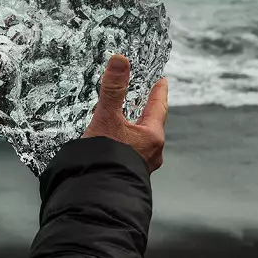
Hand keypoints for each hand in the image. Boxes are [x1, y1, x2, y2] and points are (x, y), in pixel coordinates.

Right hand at [83, 54, 168, 171]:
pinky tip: (116, 143)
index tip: (162, 80)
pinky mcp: (130, 174)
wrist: (96, 197)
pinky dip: (127, 142)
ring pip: (142, 139)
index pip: (158, 105)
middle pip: (152, 122)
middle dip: (148, 108)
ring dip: (136, 127)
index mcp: (152, 135)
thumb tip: (120, 59)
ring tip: (128, 118)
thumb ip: (112, 89)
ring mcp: (142, 165)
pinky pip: (133, 152)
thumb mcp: (107, 118)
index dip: (159, 90)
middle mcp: (152, 151)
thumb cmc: (105, 159)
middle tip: (146, 96)